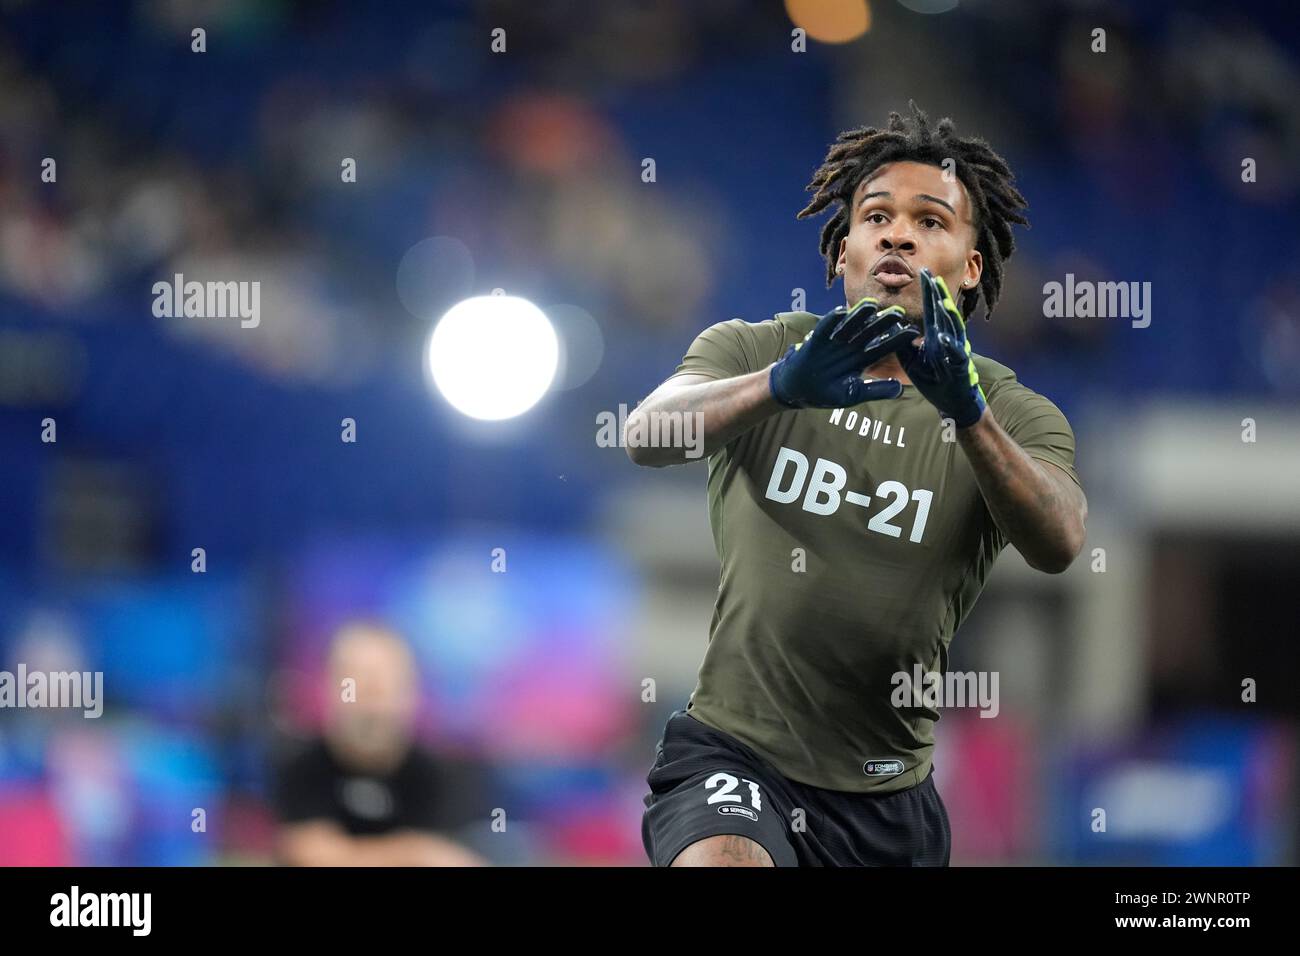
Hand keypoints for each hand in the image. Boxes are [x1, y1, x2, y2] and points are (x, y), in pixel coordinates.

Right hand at [769, 297, 917, 408]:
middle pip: (870, 332)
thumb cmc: (827, 393)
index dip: (897, 339)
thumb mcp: (854, 394)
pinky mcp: (817, 340)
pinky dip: (832, 320)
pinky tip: (841, 311)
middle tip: (899, 313)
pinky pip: (825, 328)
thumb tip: (900, 389)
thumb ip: (876, 391)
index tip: (913, 333)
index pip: (883, 346)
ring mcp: (835, 341)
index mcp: (862, 358)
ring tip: (872, 305)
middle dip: (883, 322)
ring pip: (850, 325)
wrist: (799, 391)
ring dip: (859, 315)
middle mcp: (851, 346)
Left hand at [895, 269, 986, 427]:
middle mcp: (947, 339)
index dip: (928, 291)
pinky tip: (941, 338)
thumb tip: (889, 327)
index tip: (923, 272)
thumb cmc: (934, 379)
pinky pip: (954, 355)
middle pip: (942, 313)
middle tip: (930, 275)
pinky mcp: (959, 368)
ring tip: (941, 300)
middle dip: (937, 294)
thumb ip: (902, 344)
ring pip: (952, 330)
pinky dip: (948, 347)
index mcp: (936, 335)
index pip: (932, 309)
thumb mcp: (912, 360)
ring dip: (947, 315)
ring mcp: (955, 352)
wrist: (951, 403)